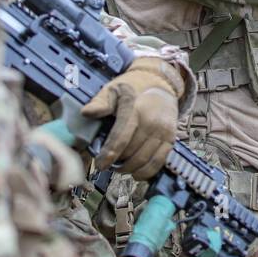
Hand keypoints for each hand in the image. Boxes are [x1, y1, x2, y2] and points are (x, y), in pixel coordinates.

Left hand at [81, 57, 183, 179]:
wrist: (161, 84)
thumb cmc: (133, 88)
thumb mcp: (113, 89)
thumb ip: (100, 103)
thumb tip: (86, 113)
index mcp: (134, 107)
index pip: (121, 135)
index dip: (109, 153)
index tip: (100, 164)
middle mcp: (151, 120)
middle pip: (131, 152)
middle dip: (117, 162)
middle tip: (107, 164)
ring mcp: (163, 131)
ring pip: (144, 160)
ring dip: (129, 169)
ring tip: (119, 167)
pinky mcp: (171, 139)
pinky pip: (158, 162)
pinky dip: (145, 172)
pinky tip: (135, 172)